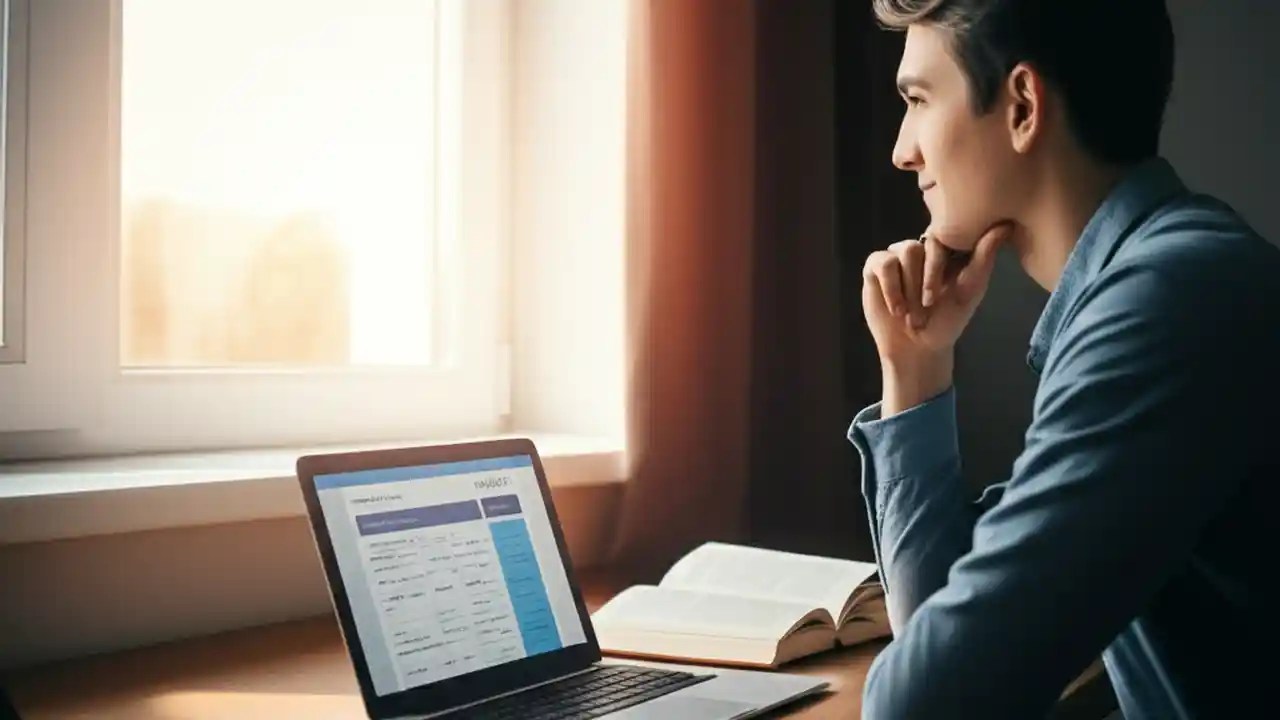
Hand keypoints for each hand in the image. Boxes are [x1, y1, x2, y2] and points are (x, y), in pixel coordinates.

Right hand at [862, 223, 1010, 413]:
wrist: (918, 348)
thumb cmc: (948, 321)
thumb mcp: (971, 290)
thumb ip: (984, 257)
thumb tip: (1005, 225)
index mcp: (944, 250)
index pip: (943, 237)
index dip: (940, 266)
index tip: (943, 294)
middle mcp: (919, 248)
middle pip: (920, 246)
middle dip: (923, 282)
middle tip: (928, 307)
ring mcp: (896, 256)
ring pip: (902, 253)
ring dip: (908, 288)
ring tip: (910, 312)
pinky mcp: (875, 268)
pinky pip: (881, 263)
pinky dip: (890, 288)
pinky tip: (896, 308)